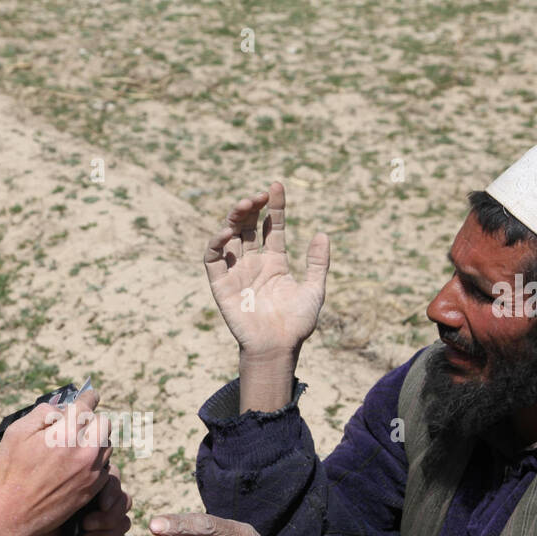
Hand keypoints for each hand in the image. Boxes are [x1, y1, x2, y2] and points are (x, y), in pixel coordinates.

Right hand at [0, 391, 112, 535]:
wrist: (11, 516)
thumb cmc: (9, 474)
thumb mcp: (16, 434)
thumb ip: (41, 414)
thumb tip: (58, 408)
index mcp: (66, 435)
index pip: (86, 406)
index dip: (87, 397)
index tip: (89, 395)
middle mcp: (85, 452)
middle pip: (104, 424)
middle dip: (92, 419)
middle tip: (78, 422)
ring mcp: (92, 473)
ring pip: (107, 446)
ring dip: (96, 440)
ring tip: (77, 443)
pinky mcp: (92, 490)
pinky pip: (105, 467)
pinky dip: (96, 461)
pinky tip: (79, 463)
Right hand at [204, 181, 330, 360]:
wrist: (277, 348)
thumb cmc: (296, 324)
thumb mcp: (314, 289)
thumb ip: (318, 262)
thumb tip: (323, 233)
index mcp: (275, 262)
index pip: (271, 227)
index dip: (274, 206)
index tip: (277, 186)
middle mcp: (254, 263)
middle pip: (247, 226)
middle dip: (251, 207)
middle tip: (259, 195)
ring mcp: (236, 272)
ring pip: (229, 236)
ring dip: (233, 217)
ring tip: (245, 204)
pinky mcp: (221, 284)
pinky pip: (213, 258)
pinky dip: (216, 242)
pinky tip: (228, 231)